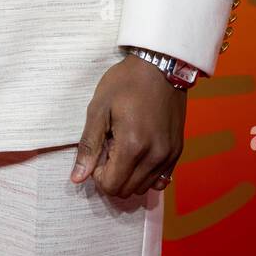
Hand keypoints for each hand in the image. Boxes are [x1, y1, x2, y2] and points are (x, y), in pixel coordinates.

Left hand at [70, 54, 186, 197]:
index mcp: (133, 146)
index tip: (100, 149)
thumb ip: (89, 146)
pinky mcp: (178, 151)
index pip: (111, 186)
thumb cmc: (125, 82)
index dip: (99, 174)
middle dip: (113, 175)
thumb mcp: (99, 108)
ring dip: (130, 174)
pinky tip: (141, 151)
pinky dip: (147, 173)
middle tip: (111, 146)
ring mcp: (169, 155)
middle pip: (127, 191)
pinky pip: (161, 180)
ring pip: (144, 188)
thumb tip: (77, 178)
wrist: (160, 65)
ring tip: (126, 145)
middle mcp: (154, 157)